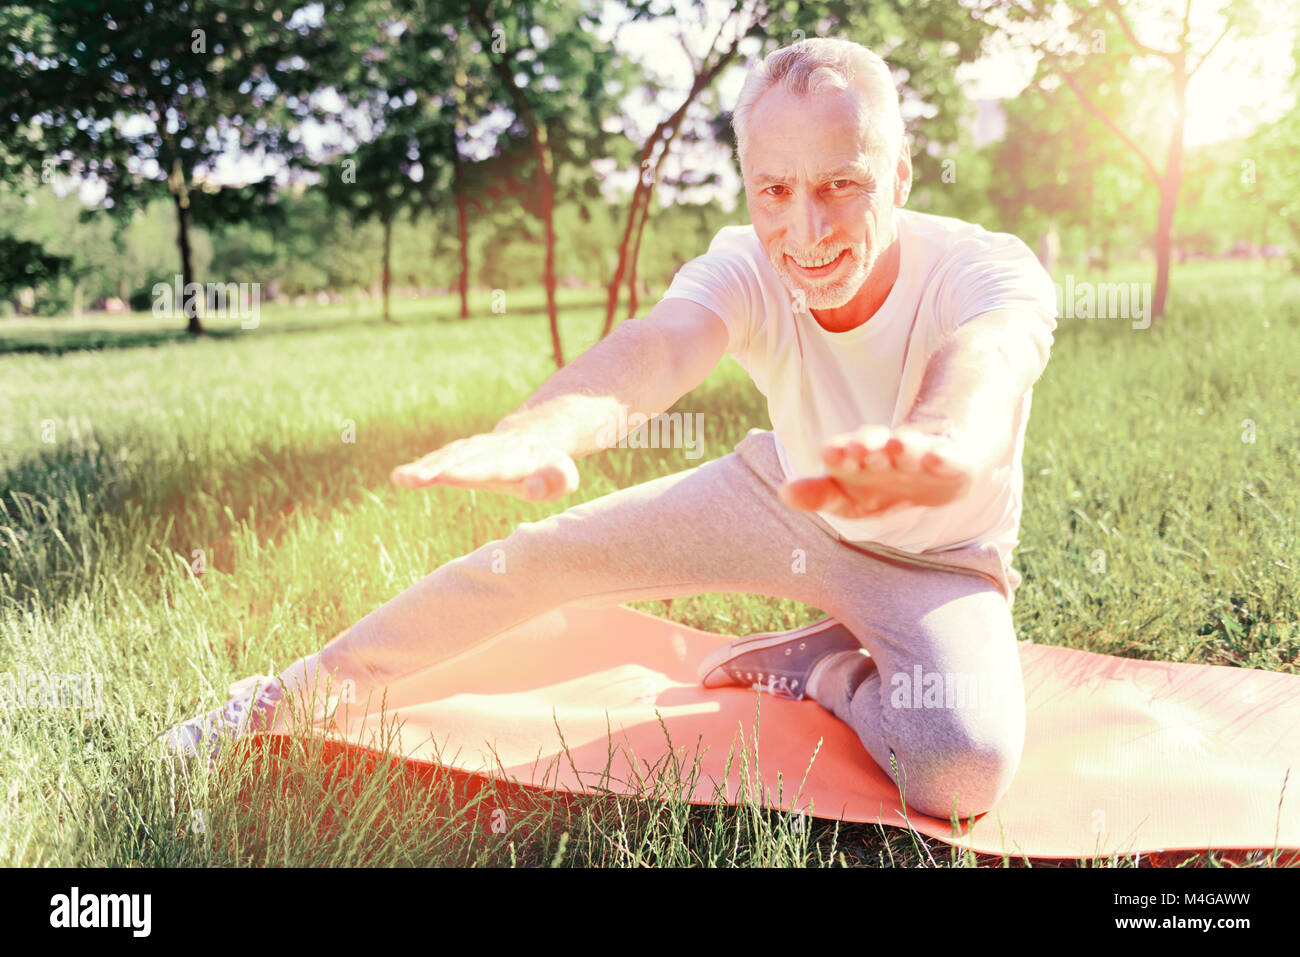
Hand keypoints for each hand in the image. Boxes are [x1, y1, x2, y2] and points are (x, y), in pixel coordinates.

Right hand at [390, 430, 579, 501]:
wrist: (538, 435)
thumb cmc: (552, 467)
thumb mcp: (564, 477)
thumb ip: (554, 481)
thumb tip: (533, 486)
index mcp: (519, 457)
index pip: (493, 465)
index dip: (471, 470)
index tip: (448, 476)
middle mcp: (494, 447)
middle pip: (464, 458)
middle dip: (438, 467)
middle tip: (413, 478)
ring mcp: (477, 447)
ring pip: (449, 455)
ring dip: (425, 466)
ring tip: (401, 478)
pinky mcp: (465, 451)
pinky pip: (443, 458)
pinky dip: (423, 467)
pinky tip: (401, 477)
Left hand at [779, 424, 977, 518]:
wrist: (930, 475)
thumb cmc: (878, 485)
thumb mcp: (846, 496)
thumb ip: (817, 494)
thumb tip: (784, 491)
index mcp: (857, 458)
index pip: (842, 454)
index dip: (837, 455)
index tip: (829, 455)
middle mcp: (886, 451)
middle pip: (874, 445)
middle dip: (866, 446)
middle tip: (857, 448)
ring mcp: (919, 454)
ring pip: (909, 447)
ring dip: (903, 445)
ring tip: (896, 444)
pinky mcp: (950, 462)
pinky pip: (947, 457)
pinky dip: (942, 457)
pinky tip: (936, 458)